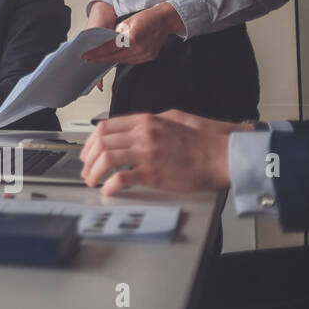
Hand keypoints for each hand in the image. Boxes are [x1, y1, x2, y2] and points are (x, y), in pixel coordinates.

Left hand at [78, 109, 233, 194]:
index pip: (105, 127)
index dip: (91, 141)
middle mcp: (142, 134)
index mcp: (145, 121)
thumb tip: (133, 126)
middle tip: (86, 169)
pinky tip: (108, 190)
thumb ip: (151, 122)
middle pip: (101, 143)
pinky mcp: (153, 173)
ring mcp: (147, 153)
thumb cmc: (203, 141)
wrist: (222, 156)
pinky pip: (121, 177)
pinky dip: (110, 185)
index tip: (88, 152)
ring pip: (106, 159)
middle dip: (88, 158)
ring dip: (94, 172)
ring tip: (91, 181)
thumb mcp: (174, 119)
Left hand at [81, 2, 183, 65]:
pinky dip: (122, 58)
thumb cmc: (146, 18)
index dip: (96, 53)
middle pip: (114, 57)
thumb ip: (116, 33)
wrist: (164, 21)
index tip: (86, 56)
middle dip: (100, 59)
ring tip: (100, 58)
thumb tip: (106, 41)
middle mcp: (139, 49)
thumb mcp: (126, 22)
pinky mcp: (148, 57)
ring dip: (111, 59)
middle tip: (89, 59)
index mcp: (131, 38)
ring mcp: (145, 55)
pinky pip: (131, 61)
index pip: (109, 48)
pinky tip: (116, 56)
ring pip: (122, 60)